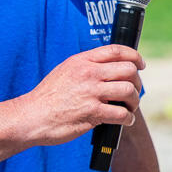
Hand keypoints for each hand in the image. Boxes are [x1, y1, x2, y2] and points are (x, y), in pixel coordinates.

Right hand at [16, 44, 144, 145]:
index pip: (116, 50)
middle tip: (133, 92)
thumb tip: (111, 69)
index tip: (140, 65)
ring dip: (134, 101)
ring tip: (129, 108)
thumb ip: (87, 67)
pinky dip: (128, 119)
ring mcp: (90, 92)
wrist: (31, 116)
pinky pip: (121, 113)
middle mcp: (88, 73)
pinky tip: (125, 121)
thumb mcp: (65, 71)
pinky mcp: (92, 113)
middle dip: (136, 82)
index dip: (134, 56)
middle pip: (128, 70)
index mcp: (82, 61)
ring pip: (128, 91)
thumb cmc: (49, 97)